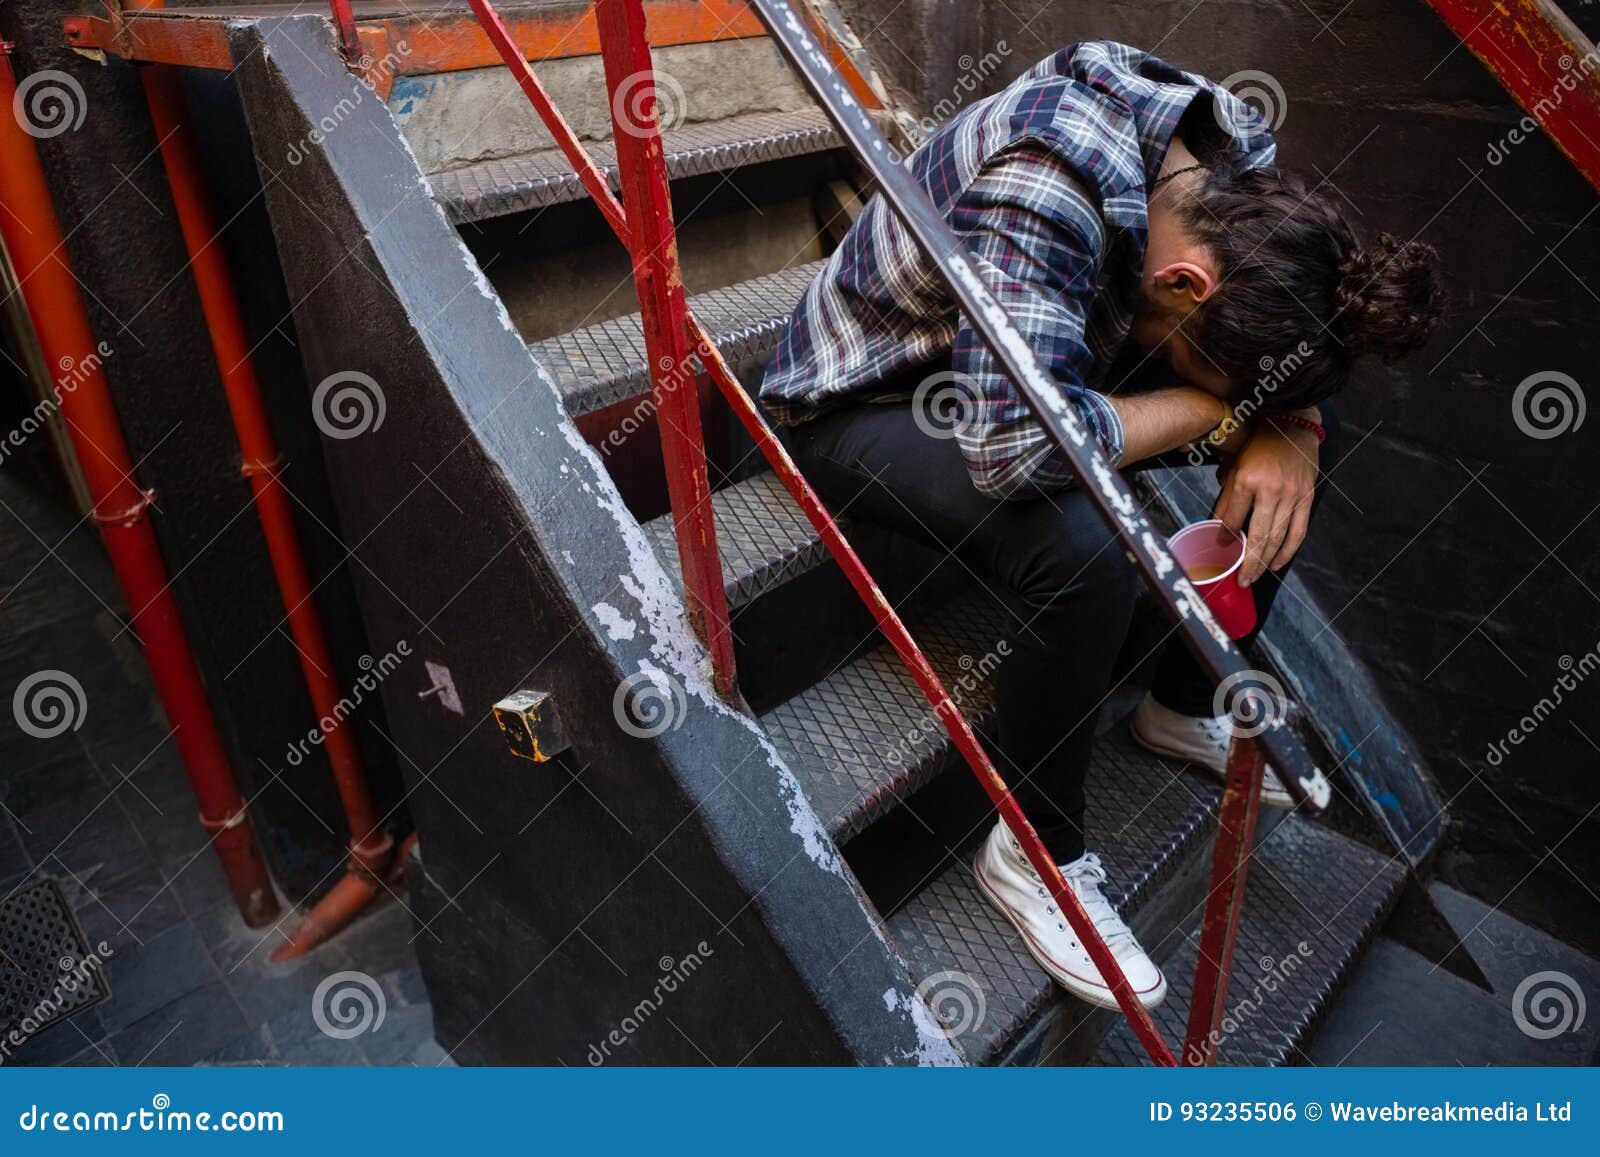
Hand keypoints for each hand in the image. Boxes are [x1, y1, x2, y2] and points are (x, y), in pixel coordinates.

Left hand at [1213, 416, 1320, 584]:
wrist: (1292, 425)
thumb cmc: (1258, 445)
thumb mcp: (1234, 466)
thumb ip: (1227, 498)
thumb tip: (1218, 528)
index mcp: (1248, 480)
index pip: (1233, 518)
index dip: (1225, 536)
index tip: (1220, 548)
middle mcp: (1271, 490)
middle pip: (1258, 537)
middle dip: (1247, 563)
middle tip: (1240, 581)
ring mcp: (1292, 495)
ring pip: (1278, 539)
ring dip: (1266, 563)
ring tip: (1255, 577)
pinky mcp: (1307, 497)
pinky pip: (1298, 532)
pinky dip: (1288, 551)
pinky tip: (1277, 564)